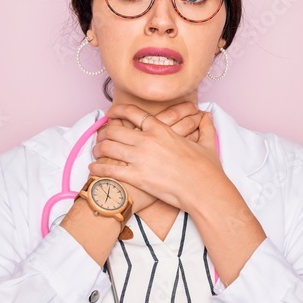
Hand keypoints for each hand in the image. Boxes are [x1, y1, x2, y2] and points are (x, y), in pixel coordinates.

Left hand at [88, 102, 222, 211]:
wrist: (204, 190)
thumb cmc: (207, 169)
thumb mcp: (208, 143)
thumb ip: (206, 127)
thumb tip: (209, 116)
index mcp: (161, 130)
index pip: (133, 113)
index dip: (118, 111)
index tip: (110, 114)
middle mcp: (147, 141)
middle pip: (114, 130)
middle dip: (104, 133)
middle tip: (101, 137)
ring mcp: (140, 158)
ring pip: (108, 147)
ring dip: (99, 149)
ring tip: (96, 152)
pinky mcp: (137, 177)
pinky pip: (110, 169)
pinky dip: (98, 168)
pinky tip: (93, 169)